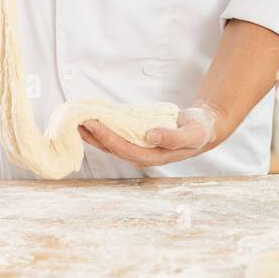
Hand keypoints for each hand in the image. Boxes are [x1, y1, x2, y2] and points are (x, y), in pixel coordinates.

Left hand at [78, 101, 220, 168]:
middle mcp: (143, 156)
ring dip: (94, 135)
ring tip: (76, 122)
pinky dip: (103, 129)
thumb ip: (172, 137)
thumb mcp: (191, 134)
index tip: (92, 123)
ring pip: (111, 145)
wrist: (202, 129)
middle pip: (113, 148)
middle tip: (76, 120)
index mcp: (155, 156)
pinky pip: (117, 136)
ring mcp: (139, 149)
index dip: (107, 138)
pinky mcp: (137, 140)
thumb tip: (150, 136)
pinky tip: (92, 121)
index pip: (125, 149)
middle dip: (94, 136)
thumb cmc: (198, 131)